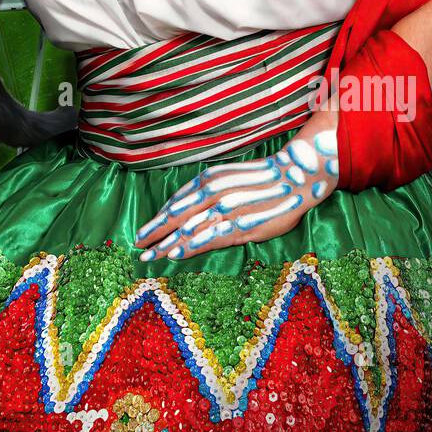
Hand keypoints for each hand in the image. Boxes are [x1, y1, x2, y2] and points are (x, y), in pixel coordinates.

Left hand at [134, 111, 339, 262]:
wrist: (293, 177)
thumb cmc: (260, 180)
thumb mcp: (227, 179)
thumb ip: (208, 194)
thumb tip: (188, 211)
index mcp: (208, 181)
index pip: (176, 204)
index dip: (158, 220)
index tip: (142, 233)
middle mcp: (212, 193)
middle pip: (176, 217)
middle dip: (155, 233)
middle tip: (138, 247)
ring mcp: (224, 209)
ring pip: (189, 229)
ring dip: (168, 244)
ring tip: (150, 255)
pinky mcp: (240, 224)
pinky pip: (209, 236)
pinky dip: (191, 245)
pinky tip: (176, 252)